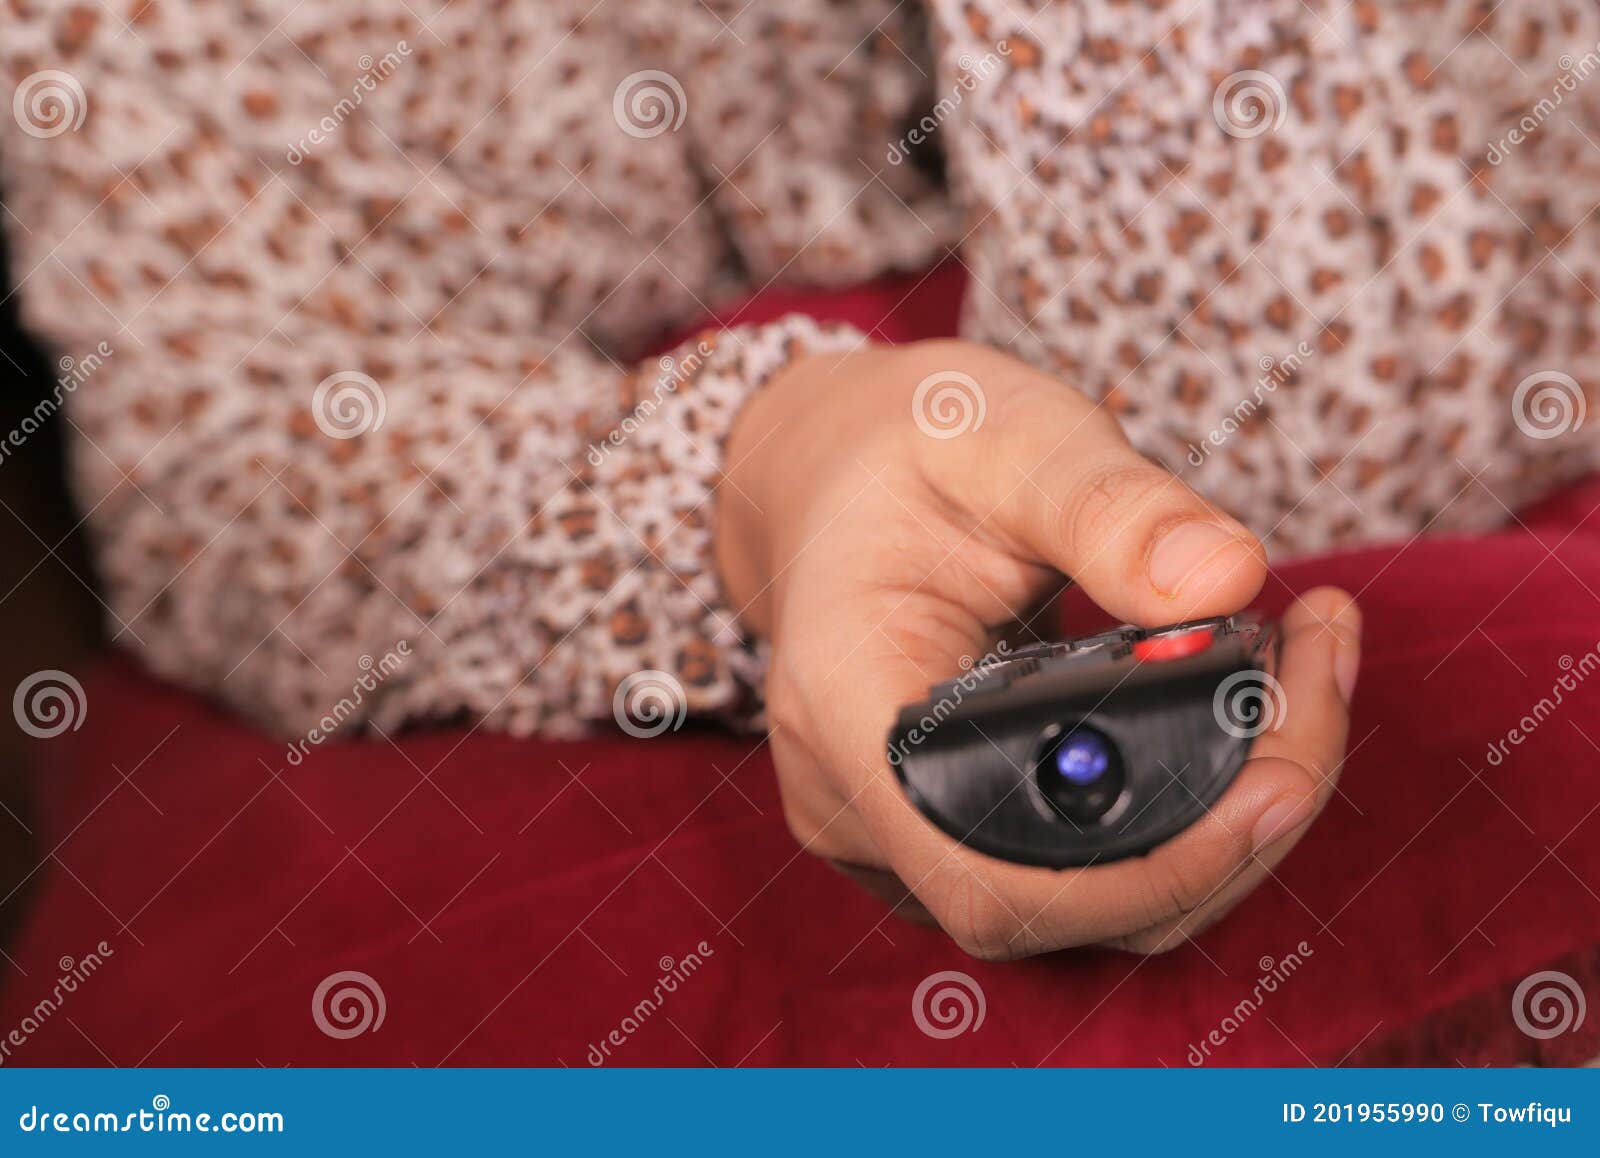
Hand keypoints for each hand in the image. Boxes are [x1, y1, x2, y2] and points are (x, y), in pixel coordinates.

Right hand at [716, 340, 1359, 958]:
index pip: (995, 876)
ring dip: (1228, 819)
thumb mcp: (1005, 435)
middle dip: (1232, 825)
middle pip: (1070, 906)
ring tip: (1300, 669)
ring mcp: (898, 830)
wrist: (839, 470)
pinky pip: (1083, 869)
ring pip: (1091, 904)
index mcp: (847, 705)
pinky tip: (1243, 704)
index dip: (1153, 869)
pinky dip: (1187, 809)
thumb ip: (1108, 505)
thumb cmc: (906, 447)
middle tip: (1320, 671)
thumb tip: (1228, 577)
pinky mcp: (949, 827)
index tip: (1279, 778)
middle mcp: (857, 799)